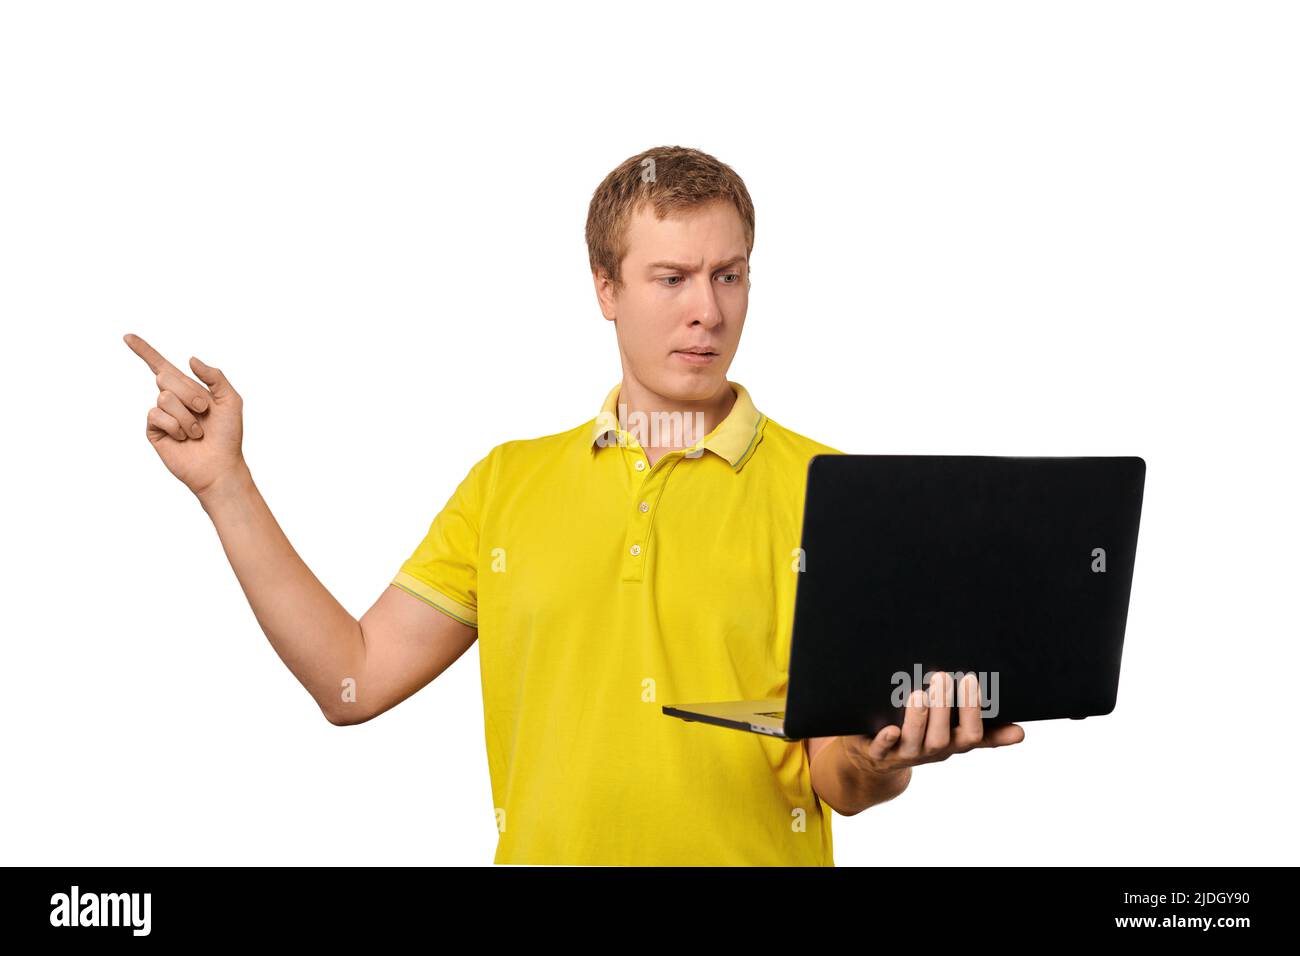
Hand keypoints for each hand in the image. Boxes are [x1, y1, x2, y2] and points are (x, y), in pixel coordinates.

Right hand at [123, 333, 245, 497]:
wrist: (220, 465)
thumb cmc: (228, 435)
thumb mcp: (231, 400)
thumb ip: (215, 376)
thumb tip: (190, 359)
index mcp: (188, 389)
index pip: (162, 365)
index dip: (144, 351)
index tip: (127, 336)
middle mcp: (172, 400)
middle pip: (166, 376)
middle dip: (190, 393)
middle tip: (205, 411)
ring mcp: (161, 415)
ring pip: (163, 397)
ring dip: (187, 415)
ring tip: (197, 431)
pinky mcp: (154, 431)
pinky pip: (157, 415)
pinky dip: (176, 426)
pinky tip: (184, 438)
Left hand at [839, 672, 1024, 776]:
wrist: (878, 761)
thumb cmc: (923, 737)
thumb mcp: (954, 736)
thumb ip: (986, 733)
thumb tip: (1021, 733)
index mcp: (952, 743)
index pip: (970, 733)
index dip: (972, 709)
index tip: (972, 679)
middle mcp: (931, 750)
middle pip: (941, 735)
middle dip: (944, 707)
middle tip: (942, 676)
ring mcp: (904, 753)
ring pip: (914, 740)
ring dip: (918, 718)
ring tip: (919, 694)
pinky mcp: (878, 752)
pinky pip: (883, 749)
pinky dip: (887, 740)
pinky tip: (890, 729)